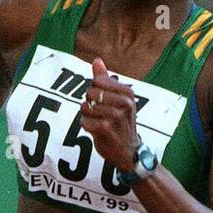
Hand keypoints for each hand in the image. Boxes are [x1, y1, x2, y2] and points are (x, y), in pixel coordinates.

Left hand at [79, 57, 139, 172]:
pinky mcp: (104, 129)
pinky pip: (83, 121)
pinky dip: (85, 126)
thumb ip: (105, 79)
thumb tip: (96, 60)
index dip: (94, 90)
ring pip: (85, 107)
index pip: (98, 81)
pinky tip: (95, 130)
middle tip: (99, 113)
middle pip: (90, 92)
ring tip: (97, 121)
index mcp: (128, 93)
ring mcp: (115, 116)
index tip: (102, 101)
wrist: (129, 151)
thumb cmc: (121, 123)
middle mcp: (124, 103)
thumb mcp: (119, 100)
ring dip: (87, 115)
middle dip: (89, 102)